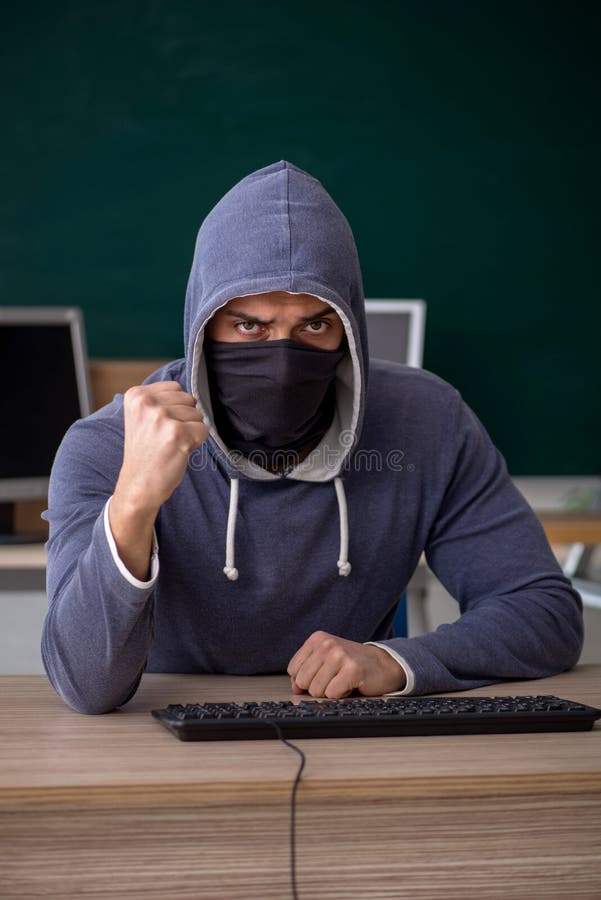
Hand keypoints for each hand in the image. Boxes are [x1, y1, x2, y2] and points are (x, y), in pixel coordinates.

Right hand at [109, 382, 208, 580]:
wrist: (138, 485)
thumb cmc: (145, 453)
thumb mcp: (141, 417)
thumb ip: (160, 399)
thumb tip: (191, 393)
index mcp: (136, 395)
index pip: (176, 387)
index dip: (175, 408)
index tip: (159, 426)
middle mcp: (146, 403)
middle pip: (189, 400)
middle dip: (184, 419)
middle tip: (164, 438)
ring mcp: (161, 418)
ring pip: (198, 415)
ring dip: (190, 431)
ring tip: (170, 445)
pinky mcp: (177, 433)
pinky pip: (204, 430)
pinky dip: (196, 443)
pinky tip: (178, 451)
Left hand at [287, 631, 405, 698]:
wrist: (383, 664)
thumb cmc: (352, 663)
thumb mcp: (326, 661)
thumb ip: (306, 672)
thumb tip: (295, 688)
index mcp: (318, 639)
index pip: (293, 669)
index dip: (306, 678)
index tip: (322, 674)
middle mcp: (327, 644)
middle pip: (303, 681)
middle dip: (317, 686)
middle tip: (334, 678)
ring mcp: (339, 655)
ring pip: (316, 690)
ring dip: (330, 691)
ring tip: (343, 680)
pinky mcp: (352, 669)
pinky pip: (332, 694)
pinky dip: (341, 694)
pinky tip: (351, 684)